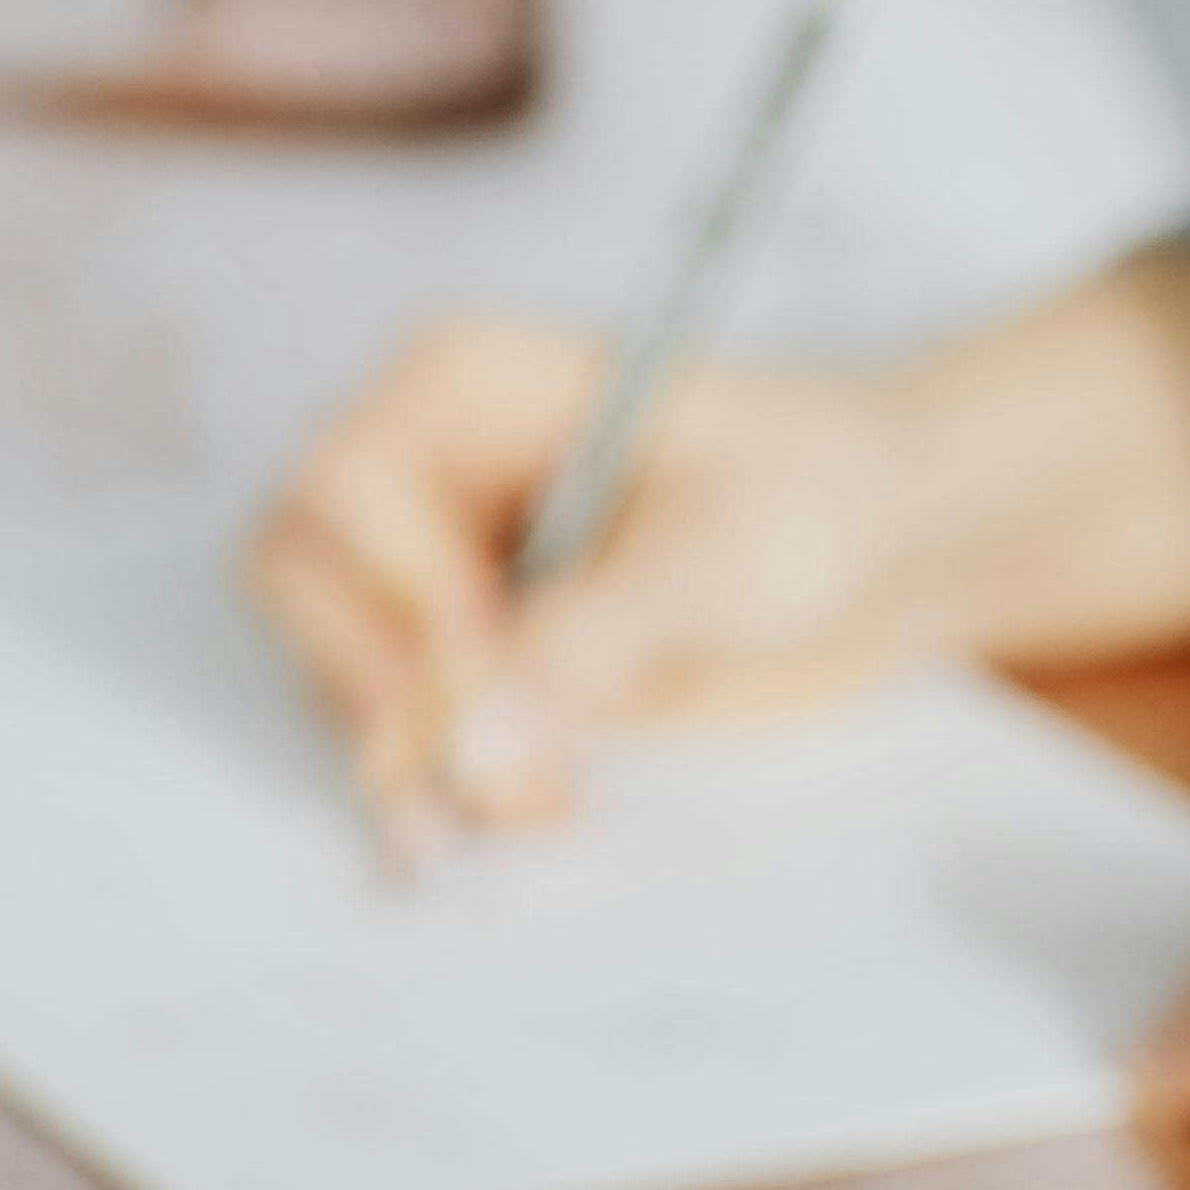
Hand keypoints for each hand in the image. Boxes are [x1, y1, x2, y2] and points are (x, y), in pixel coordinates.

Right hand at [249, 316, 948, 848]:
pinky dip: (450, 786)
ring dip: (421, 757)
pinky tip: (537, 810)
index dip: (395, 593)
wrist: (891, 547)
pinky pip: (396, 730)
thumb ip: (590, 639)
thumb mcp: (718, 556)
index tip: (484, 669)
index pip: (343, 488)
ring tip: (543, 805)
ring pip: (334, 670)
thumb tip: (473, 743)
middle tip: (493, 775)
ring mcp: (427, 562)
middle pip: (298, 579)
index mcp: (463, 380)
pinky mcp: (459, 652)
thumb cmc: (820, 490)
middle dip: (386, 691)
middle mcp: (419, 464)